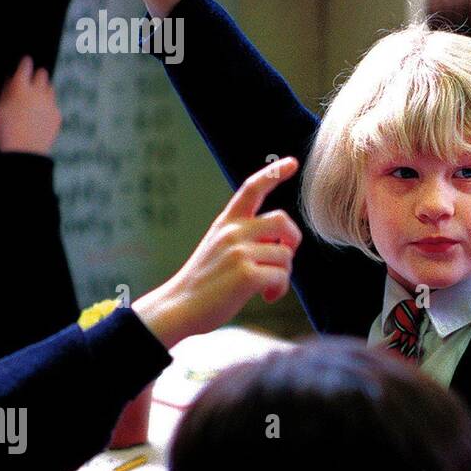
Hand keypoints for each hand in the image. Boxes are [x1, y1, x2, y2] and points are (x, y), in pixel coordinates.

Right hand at [0, 56, 60, 154]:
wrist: (25, 150)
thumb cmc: (6, 128)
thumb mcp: (0, 108)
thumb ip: (7, 90)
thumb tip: (10, 79)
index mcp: (21, 88)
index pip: (26, 67)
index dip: (25, 62)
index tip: (26, 60)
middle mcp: (38, 92)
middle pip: (42, 74)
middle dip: (37, 74)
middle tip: (32, 78)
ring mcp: (50, 103)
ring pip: (50, 88)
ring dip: (43, 89)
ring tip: (35, 97)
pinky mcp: (58, 114)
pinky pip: (53, 104)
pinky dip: (47, 105)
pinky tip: (40, 113)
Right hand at [132, 158, 302, 348]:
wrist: (178, 308)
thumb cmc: (204, 282)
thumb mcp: (218, 247)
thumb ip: (246, 237)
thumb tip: (283, 242)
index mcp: (226, 223)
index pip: (252, 189)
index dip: (273, 174)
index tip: (292, 163)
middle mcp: (233, 232)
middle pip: (283, 221)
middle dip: (292, 240)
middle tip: (284, 258)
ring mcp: (239, 252)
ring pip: (286, 255)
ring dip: (283, 274)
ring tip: (267, 287)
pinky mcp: (246, 274)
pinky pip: (282, 277)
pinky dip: (279, 290)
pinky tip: (267, 297)